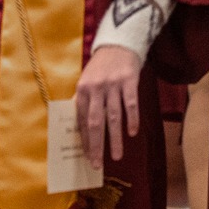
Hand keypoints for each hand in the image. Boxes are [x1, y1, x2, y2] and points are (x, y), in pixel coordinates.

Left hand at [76, 45, 141, 169]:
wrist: (118, 44)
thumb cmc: (100, 68)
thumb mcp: (86, 81)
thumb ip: (82, 102)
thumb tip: (76, 128)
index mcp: (82, 90)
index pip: (81, 120)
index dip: (84, 140)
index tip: (86, 157)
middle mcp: (96, 88)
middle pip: (95, 122)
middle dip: (96, 145)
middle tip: (97, 164)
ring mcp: (113, 85)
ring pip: (114, 117)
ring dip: (115, 138)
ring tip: (117, 156)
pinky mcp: (129, 80)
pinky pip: (131, 104)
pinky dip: (132, 120)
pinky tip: (132, 133)